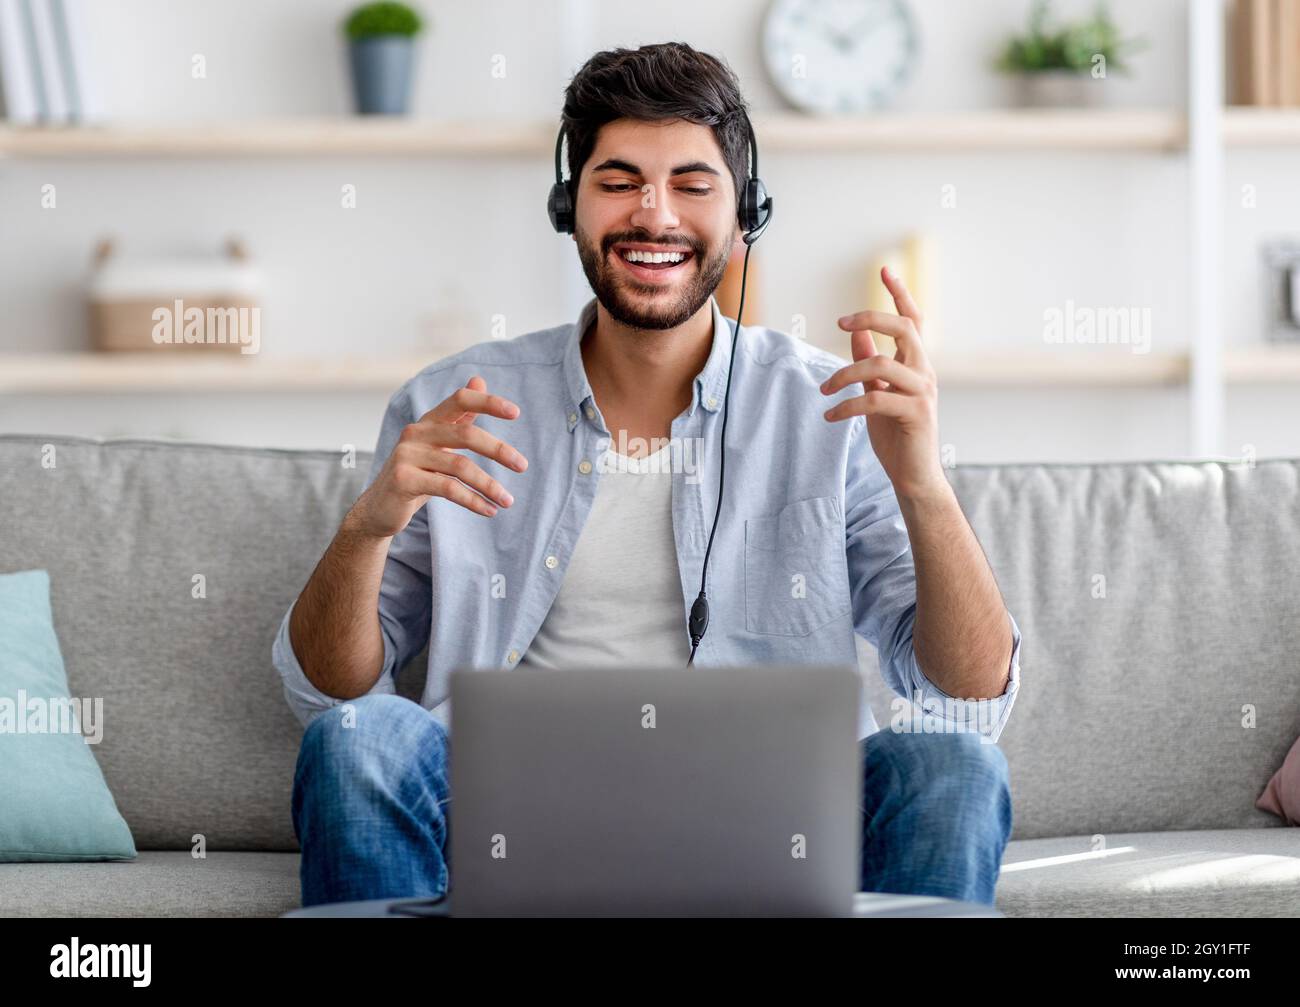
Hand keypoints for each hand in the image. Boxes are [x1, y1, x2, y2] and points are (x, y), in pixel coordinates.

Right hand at [349, 376, 527, 536]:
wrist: (379, 508)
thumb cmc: (417, 474)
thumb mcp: (439, 444)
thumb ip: (460, 417)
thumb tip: (479, 380)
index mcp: (428, 422)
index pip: (460, 399)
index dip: (488, 403)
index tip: (516, 413)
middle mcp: (416, 433)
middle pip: (466, 435)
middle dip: (499, 450)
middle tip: (523, 466)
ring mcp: (407, 455)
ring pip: (460, 466)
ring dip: (489, 485)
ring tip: (508, 501)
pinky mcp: (403, 480)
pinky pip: (448, 488)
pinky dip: (473, 501)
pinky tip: (489, 511)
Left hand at [820, 266, 946, 500]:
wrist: (914, 476)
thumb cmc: (897, 435)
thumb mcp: (878, 393)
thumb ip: (870, 363)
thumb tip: (857, 336)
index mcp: (916, 364)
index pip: (913, 321)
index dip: (900, 294)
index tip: (885, 270)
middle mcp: (924, 372)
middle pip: (903, 329)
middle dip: (871, 319)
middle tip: (841, 324)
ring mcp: (923, 392)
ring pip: (881, 364)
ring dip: (845, 374)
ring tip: (824, 390)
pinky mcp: (915, 413)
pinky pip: (875, 399)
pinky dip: (847, 406)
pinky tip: (830, 416)